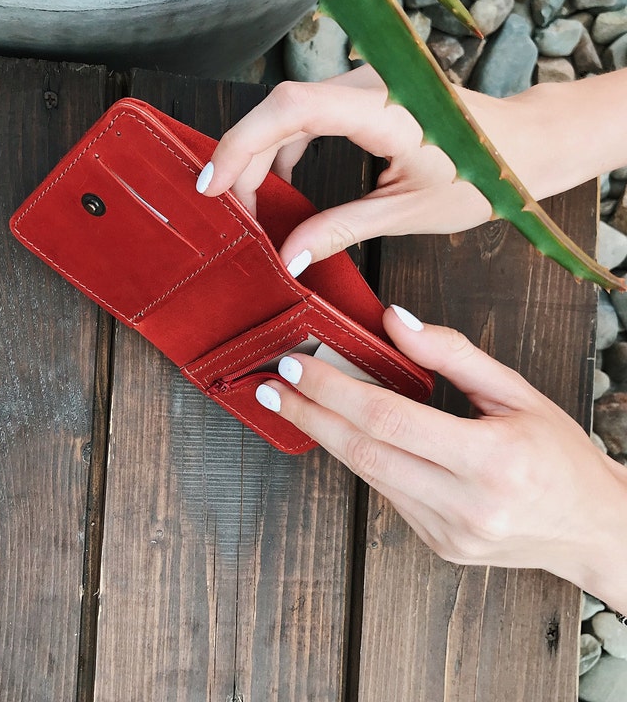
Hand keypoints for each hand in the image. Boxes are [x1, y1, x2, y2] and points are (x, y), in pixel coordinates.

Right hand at [197, 65, 570, 273]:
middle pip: (279, 112)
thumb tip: (287, 259)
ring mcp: (363, 85)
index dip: (241, 145)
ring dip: (260, 158)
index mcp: (385, 110)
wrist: (522, 146)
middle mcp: (368, 84)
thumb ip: (341, 231)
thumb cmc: (480, 177)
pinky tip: (281, 186)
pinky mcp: (361, 95)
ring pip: (287, 114)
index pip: (291, 110)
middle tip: (234, 216)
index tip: (211, 187)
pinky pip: (306, 116)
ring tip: (253, 208)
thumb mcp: (408, 214)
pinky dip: (283, 150)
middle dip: (244, 163)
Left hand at [254, 304, 626, 611]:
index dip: (334, 390)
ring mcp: (449, 532)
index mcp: (492, 458)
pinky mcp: (438, 545)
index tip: (296, 365)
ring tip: (294, 402)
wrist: (595, 528)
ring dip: (326, 436)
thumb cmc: (560, 454)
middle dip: (309, 415)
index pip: (389, 418)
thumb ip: (451, 354)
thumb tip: (393, 320)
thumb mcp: (516, 392)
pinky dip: (361, 458)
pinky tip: (344, 432)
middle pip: (364, 452)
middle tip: (271, 387)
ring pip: (368, 476)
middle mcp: (467, 504)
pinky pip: (385, 493)